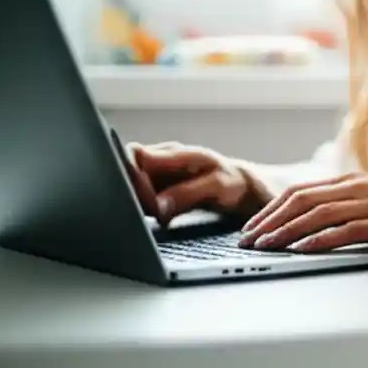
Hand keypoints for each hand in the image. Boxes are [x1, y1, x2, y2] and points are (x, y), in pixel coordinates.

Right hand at [127, 142, 257, 225]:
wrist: (240, 185)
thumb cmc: (231, 181)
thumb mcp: (216, 186)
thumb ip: (187, 193)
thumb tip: (158, 206)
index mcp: (173, 152)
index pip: (133, 155)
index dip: (131, 175)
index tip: (147, 199)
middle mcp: (160, 158)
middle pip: (127, 170)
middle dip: (134, 193)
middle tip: (155, 211)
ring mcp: (157, 171)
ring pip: (132, 185)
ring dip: (141, 201)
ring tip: (163, 213)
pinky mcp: (157, 185)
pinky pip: (141, 195)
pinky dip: (147, 206)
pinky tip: (162, 215)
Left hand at [238, 173, 367, 252]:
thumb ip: (348, 203)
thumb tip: (317, 221)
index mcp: (350, 180)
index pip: (299, 191)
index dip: (271, 209)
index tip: (252, 227)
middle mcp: (354, 188)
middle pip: (300, 200)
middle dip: (269, 221)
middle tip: (247, 240)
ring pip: (316, 214)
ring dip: (286, 231)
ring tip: (266, 245)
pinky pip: (345, 230)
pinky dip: (320, 240)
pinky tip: (302, 249)